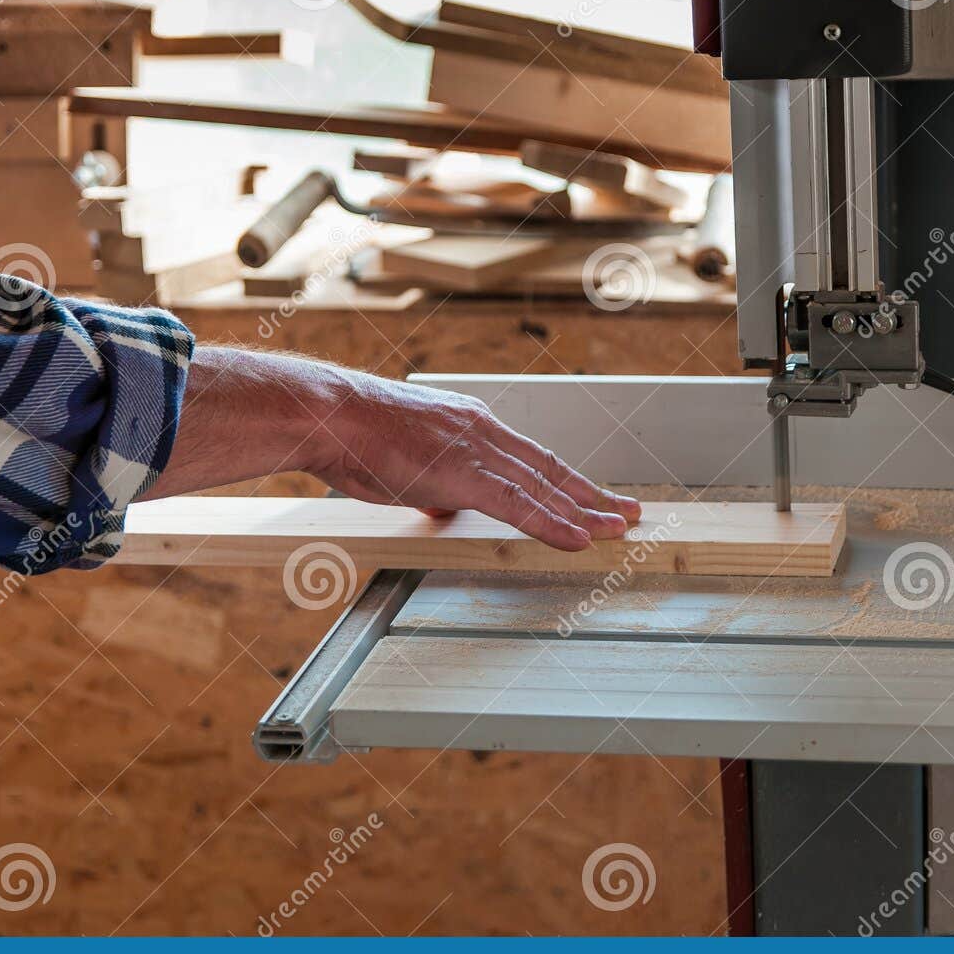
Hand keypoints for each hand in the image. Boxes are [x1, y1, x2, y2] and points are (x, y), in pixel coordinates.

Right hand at [146, 348, 640, 550]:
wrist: (327, 415)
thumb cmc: (350, 436)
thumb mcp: (400, 459)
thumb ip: (430, 480)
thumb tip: (442, 503)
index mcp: (467, 423)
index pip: (528, 456)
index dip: (564, 480)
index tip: (591, 495)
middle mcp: (482, 429)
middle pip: (548, 468)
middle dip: (590, 494)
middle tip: (627, 513)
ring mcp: (476, 449)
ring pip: (543, 485)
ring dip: (584, 510)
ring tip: (616, 530)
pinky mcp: (463, 472)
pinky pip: (520, 504)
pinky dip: (553, 523)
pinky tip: (579, 539)